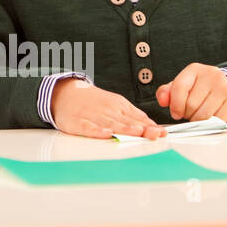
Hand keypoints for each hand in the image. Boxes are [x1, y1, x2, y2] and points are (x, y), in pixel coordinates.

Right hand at [51, 78, 166, 139]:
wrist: (64, 93)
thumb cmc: (93, 102)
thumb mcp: (115, 104)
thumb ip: (134, 116)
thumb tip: (154, 127)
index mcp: (117, 105)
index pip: (136, 116)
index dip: (149, 125)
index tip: (162, 132)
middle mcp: (106, 110)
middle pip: (126, 121)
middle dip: (141, 128)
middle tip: (154, 134)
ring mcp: (92, 115)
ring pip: (110, 123)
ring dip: (124, 128)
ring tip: (137, 132)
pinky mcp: (77, 122)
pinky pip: (88, 127)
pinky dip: (97, 130)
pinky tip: (105, 133)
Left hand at [156, 64, 226, 123]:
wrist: (225, 92)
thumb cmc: (199, 91)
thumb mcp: (181, 88)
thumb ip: (166, 93)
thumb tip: (162, 101)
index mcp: (195, 69)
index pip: (179, 88)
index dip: (175, 105)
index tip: (176, 114)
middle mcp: (212, 74)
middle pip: (191, 104)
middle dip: (188, 114)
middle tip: (191, 113)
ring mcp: (226, 87)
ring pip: (204, 114)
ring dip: (199, 121)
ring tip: (200, 115)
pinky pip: (217, 121)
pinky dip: (212, 124)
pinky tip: (212, 117)